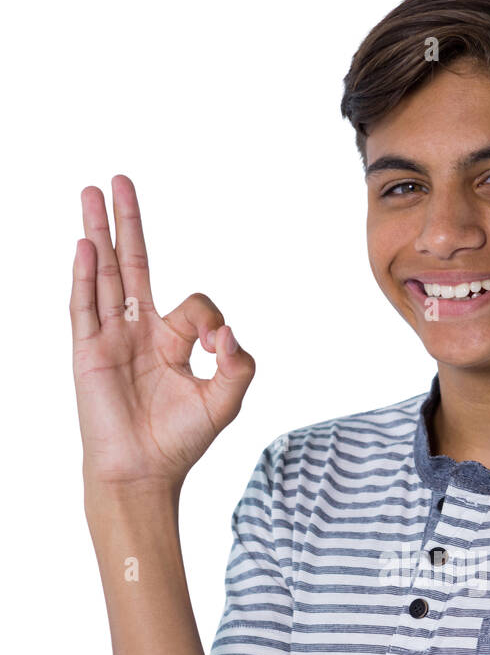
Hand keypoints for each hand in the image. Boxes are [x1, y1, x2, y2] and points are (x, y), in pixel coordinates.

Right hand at [70, 173, 255, 490]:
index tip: (214, 346)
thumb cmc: (179, 442)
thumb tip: (229, 331)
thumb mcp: (224, 402)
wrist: (142, 473)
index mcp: (171, 341)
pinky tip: (86, 244)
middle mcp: (138, 332)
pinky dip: (85, 274)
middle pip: (133, 265)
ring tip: (91, 192)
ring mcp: (110, 339)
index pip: (194, 304)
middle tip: (120, 180)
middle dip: (129, 223)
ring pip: (104, 274)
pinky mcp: (87, 352)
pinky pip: (84, 305)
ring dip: (99, 232)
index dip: (208, 318)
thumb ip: (239, 365)